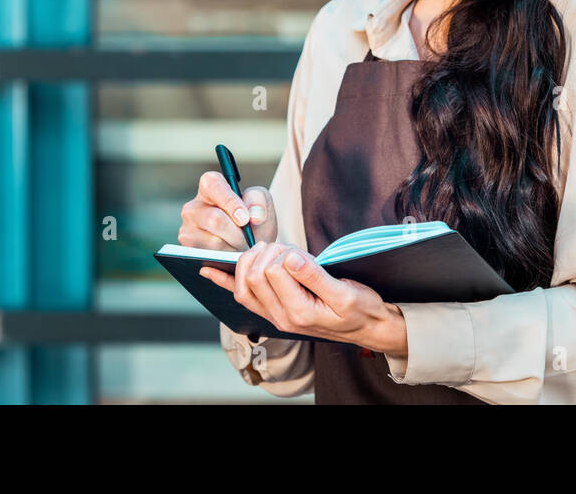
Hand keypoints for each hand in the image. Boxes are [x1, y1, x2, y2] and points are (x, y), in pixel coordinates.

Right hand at [178, 170, 276, 250]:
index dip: (229, 201)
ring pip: (214, 241)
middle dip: (237, 232)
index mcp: (210, 186)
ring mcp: (187, 228)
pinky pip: (209, 256)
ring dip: (233, 246)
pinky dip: (226, 257)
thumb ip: (259, 201)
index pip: (213, 185)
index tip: (244, 218)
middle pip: (215, 219)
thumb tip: (253, 215)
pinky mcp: (188, 248)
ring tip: (240, 244)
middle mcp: (193, 206)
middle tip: (248, 237)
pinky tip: (230, 252)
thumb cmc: (253, 217)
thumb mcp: (261, 202)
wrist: (252, 242)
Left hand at [198, 242, 406, 353]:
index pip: (272, 271)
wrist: (368, 328)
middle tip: (285, 246)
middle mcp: (282, 317)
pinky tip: (207, 270)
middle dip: (265, 253)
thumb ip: (314, 275)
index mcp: (299, 311)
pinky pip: (242, 296)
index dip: (281, 252)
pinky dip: (224, 281)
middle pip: (252, 275)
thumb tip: (289, 257)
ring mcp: (275, 316)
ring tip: (271, 251)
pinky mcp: (274, 311)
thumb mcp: (346, 292)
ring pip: (243, 285)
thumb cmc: (361, 308)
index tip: (298, 250)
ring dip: (251, 261)